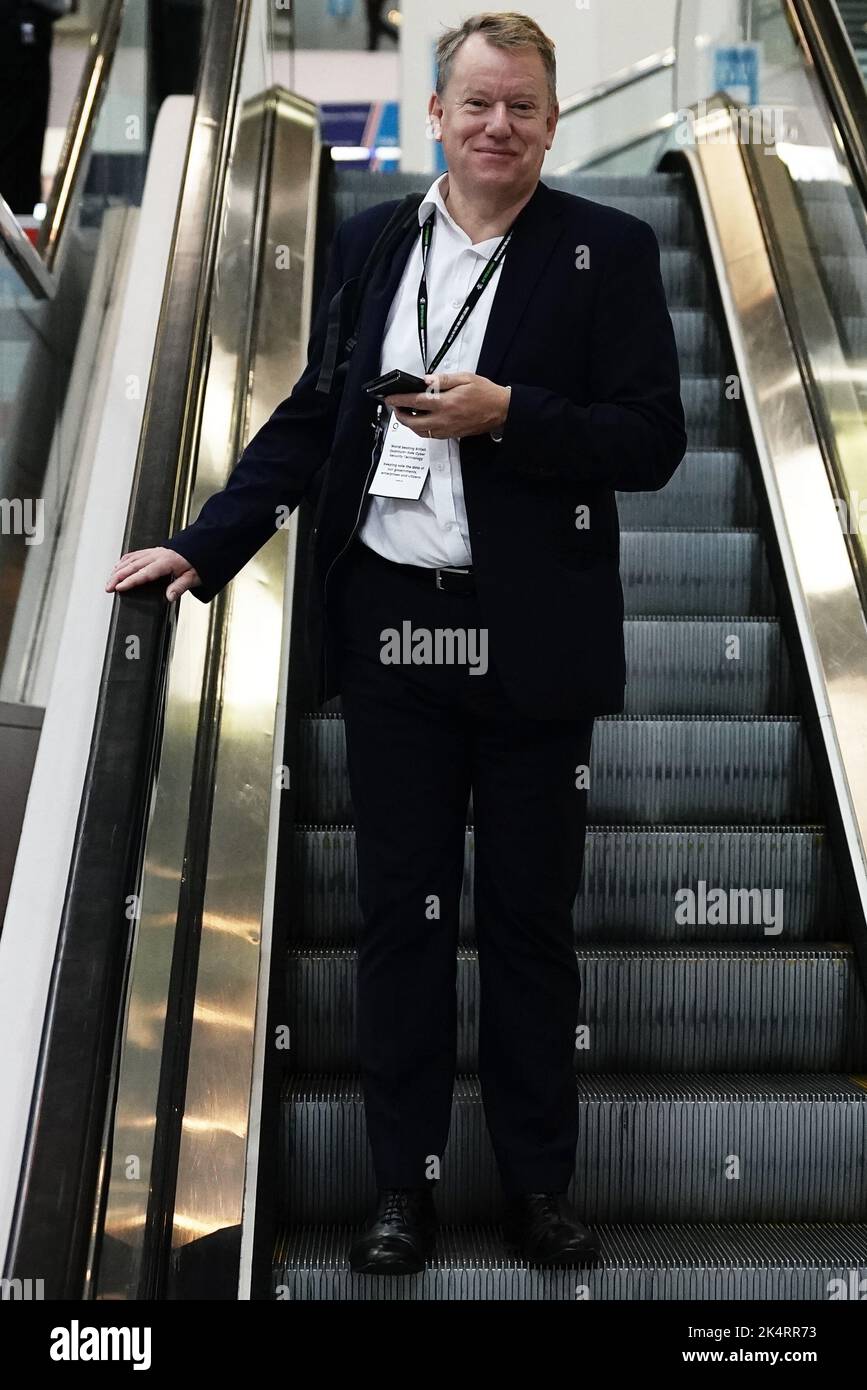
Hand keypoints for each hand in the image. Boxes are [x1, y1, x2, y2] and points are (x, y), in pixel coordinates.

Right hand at [105, 546, 200, 601]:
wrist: (205, 546)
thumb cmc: (200, 562)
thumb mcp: (193, 577)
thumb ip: (180, 587)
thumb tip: (169, 597)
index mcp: (166, 562)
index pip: (144, 573)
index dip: (130, 581)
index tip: (119, 587)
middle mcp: (158, 555)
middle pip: (132, 565)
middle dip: (117, 577)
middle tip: (108, 588)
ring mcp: (155, 551)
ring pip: (131, 559)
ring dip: (118, 569)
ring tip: (109, 580)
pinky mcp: (154, 551)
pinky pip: (135, 554)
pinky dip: (125, 561)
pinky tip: (119, 566)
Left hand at [384, 372, 509, 439]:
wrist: (500, 410)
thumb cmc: (485, 393)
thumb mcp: (465, 378)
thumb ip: (443, 380)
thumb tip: (425, 381)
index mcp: (446, 403)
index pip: (415, 402)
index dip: (399, 400)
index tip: (389, 397)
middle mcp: (444, 419)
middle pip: (412, 422)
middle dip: (399, 415)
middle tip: (395, 406)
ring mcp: (447, 429)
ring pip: (420, 431)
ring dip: (409, 423)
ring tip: (405, 412)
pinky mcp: (450, 435)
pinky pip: (430, 434)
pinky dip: (420, 428)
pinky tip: (420, 419)